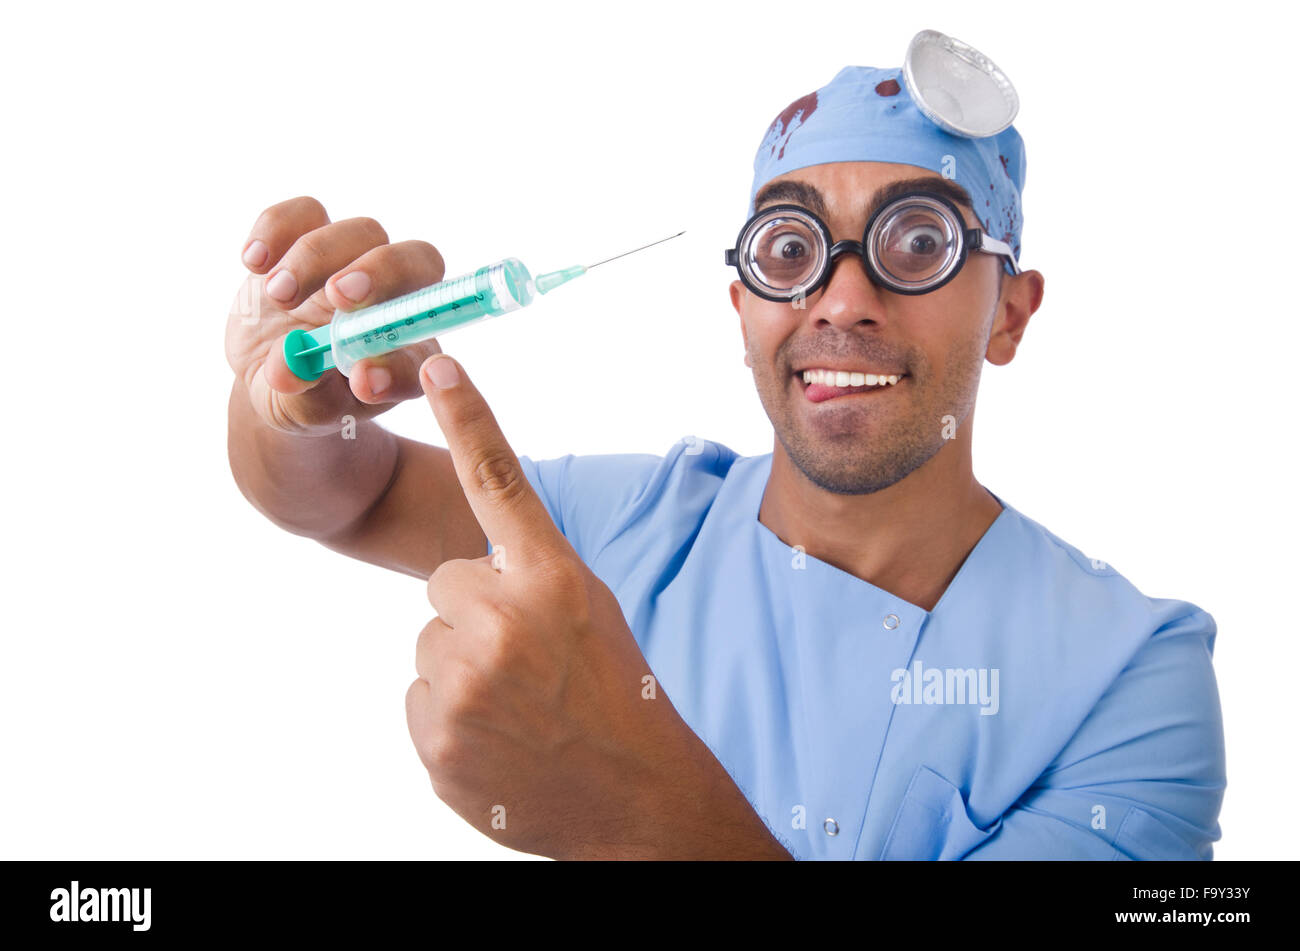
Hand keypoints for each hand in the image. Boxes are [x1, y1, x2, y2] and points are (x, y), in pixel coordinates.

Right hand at [225, 195, 446, 435]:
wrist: (273, 373)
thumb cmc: (309, 398)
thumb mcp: (307, 412)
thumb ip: (306, 397)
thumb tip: (292, 370)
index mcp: (409, 344)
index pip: (429, 334)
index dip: (404, 347)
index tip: (362, 378)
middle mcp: (393, 296)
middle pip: (417, 259)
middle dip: (380, 272)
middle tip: (335, 296)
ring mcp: (354, 261)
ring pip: (363, 231)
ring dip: (317, 257)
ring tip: (277, 296)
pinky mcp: (310, 237)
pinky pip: (305, 212)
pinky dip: (277, 228)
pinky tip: (254, 263)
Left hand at [405, 354, 788, 859]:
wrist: (636, 799)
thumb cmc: (618, 696)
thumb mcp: (592, 614)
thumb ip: (530, 578)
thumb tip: (461, 573)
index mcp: (553, 579)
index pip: (501, 482)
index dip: (468, 418)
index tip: (437, 367)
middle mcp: (503, 620)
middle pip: (445, 583)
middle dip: (475, 614)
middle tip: (527, 661)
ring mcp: (464, 683)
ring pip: (428, 645)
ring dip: (460, 668)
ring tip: (516, 705)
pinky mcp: (435, 739)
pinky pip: (417, 699)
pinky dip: (448, 717)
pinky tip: (495, 739)